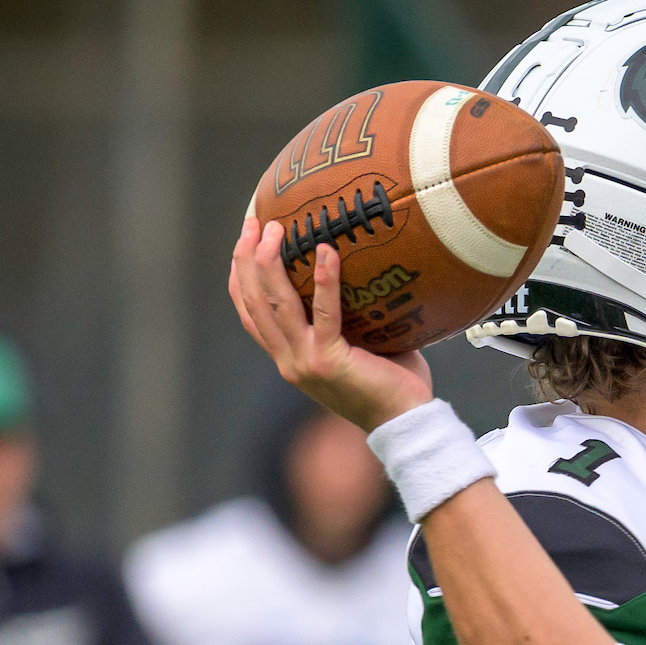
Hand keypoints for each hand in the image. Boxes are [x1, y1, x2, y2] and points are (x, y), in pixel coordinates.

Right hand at [226, 216, 433, 433]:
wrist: (405, 422)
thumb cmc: (390, 382)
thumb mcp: (354, 347)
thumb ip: (344, 316)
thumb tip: (361, 265)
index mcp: (288, 357)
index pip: (249, 312)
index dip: (239, 275)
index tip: (244, 240)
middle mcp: (288, 360)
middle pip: (252, 302)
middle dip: (247, 258)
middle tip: (255, 222)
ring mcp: (304, 362)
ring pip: (274, 304)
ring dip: (271, 262)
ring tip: (278, 229)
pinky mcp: (329, 361)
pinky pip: (324, 313)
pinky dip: (323, 280)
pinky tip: (327, 251)